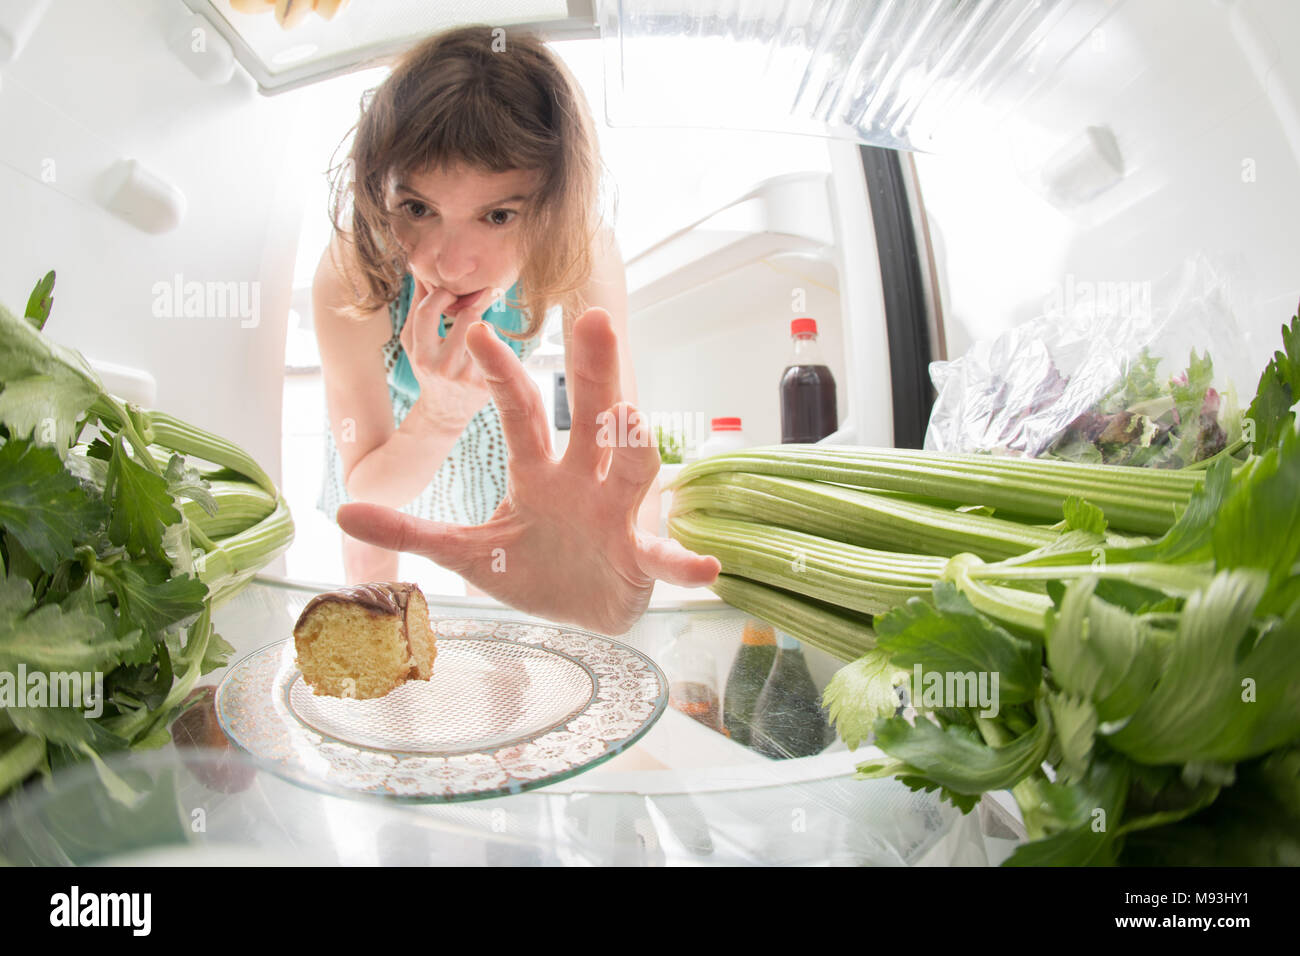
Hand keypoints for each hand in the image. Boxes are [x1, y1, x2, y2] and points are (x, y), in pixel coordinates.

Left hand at [337, 307, 721, 634]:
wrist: (583, 615)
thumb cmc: (536, 570)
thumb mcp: (468, 554)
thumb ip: (411, 532)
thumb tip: (342, 510)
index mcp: (540, 473)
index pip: (521, 414)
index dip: (502, 375)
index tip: (477, 330)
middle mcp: (584, 480)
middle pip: (588, 416)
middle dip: (592, 370)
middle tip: (594, 318)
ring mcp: (617, 514)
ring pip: (632, 469)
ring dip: (636, 446)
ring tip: (630, 423)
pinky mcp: (640, 559)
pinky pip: (663, 556)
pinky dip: (683, 562)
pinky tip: (703, 569)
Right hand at [401, 278, 496, 431]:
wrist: (445, 411)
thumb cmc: (428, 367)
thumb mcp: (413, 343)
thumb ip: (417, 307)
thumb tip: (420, 269)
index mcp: (421, 354)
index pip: (428, 311)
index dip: (441, 293)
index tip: (452, 289)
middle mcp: (443, 367)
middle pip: (467, 317)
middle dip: (476, 300)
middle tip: (485, 290)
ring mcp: (467, 377)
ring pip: (486, 330)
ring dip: (485, 322)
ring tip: (483, 322)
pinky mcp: (488, 385)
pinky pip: (499, 347)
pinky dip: (495, 340)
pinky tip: (491, 344)